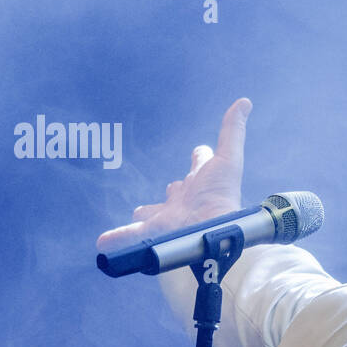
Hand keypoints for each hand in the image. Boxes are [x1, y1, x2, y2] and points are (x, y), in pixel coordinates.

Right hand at [96, 98, 251, 252]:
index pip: (200, 166)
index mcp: (201, 183)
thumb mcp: (227, 159)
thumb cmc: (220, 196)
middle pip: (176, 193)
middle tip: (172, 189)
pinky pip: (130, 235)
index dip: (200, 157)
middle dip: (173, 191)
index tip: (200, 151)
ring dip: (143, 216)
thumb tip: (245, 102)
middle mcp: (186, 201)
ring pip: (152, 215)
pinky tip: (102, 243)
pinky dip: (116, 238)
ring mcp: (169, 218)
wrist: (210, 233)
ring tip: (139, 217)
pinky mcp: (153, 233)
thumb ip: (232, 132)